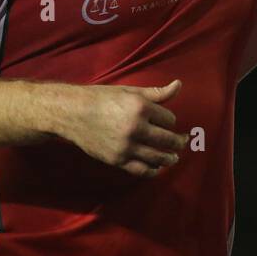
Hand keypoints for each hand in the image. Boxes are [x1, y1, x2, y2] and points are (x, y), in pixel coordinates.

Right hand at [58, 80, 187, 176]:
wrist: (73, 113)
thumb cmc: (103, 98)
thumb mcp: (131, 92)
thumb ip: (157, 93)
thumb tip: (179, 85)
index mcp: (141, 108)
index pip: (169, 119)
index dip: (170, 120)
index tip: (166, 121)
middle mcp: (135, 128)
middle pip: (168, 140)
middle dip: (179, 142)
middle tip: (183, 142)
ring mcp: (126, 146)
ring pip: (158, 157)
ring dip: (170, 158)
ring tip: (174, 157)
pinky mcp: (117, 159)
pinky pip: (141, 170)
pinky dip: (153, 171)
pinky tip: (158, 168)